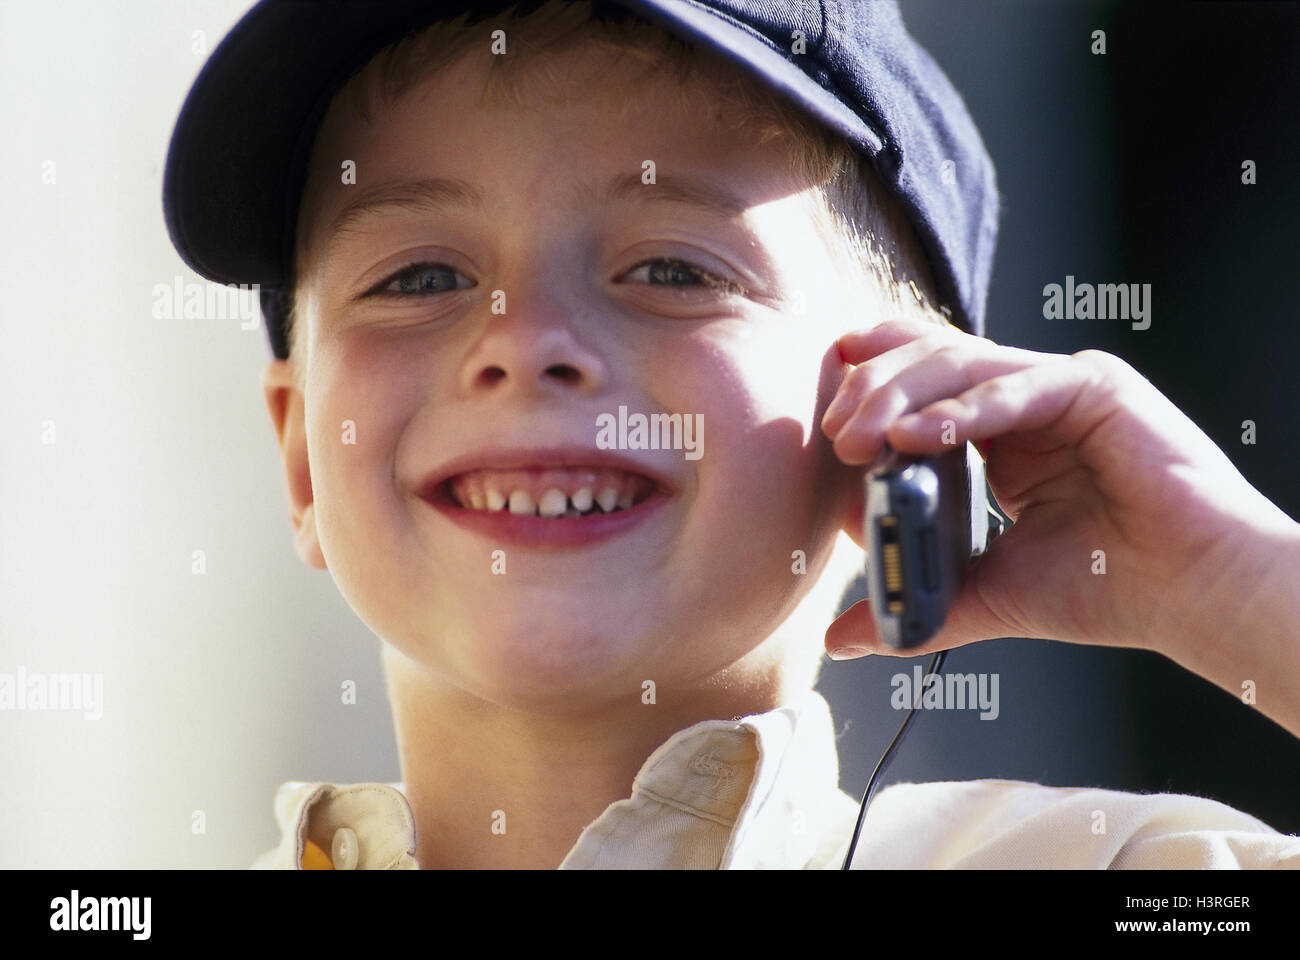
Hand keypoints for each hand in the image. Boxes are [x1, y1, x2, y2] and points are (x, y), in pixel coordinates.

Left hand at [821, 316, 1298, 663]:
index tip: (824, 434)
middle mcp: (1024, 400)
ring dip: (903, 394)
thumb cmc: (1106, 587)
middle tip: (833, 431)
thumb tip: (837, 638)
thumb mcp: (986, 593)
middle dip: (873, 391)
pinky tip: (920, 434)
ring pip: (964, 363)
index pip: (918, 395)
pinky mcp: (1096, 387)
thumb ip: (915, 605)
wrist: (1193, 596)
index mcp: (998, 435)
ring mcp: (1059, 386)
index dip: (868, 402)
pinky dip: (966, 409)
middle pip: (930, 366)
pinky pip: (1018, 386)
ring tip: (861, 433)